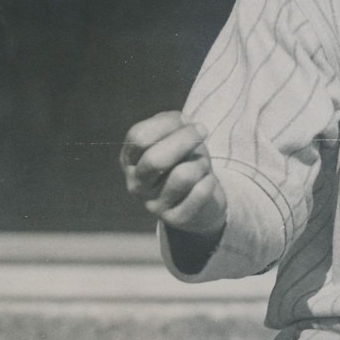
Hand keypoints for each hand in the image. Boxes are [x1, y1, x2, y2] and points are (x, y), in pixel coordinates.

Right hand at [119, 110, 228, 237]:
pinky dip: (210, 180)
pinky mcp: (176, 219)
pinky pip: (200, 192)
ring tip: (201, 164)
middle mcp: (136, 184)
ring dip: (199, 162)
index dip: (165, 123)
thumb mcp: (176, 138)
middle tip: (203, 131)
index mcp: (129, 161)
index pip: (139, 137)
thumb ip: (173, 124)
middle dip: (184, 140)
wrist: (200, 200)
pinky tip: (207, 181)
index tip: (186, 120)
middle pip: (155, 159)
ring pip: (182, 176)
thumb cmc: (185, 161)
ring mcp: (153, 205)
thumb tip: (183, 122)